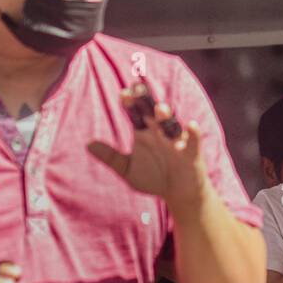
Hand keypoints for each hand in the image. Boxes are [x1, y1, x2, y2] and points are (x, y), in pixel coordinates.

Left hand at [89, 92, 209, 210]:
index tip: (123, 94)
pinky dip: (193, 134)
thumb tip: (88, 144)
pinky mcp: (192, 153)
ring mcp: (176, 141)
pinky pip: (193, 141)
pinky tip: (191, 125)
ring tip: (159, 109)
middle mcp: (160, 132)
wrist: (178, 194)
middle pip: (152, 112)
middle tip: (138, 88)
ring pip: (171, 124)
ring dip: (166, 116)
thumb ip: (110, 157)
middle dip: (146, 101)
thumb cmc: (153, 178)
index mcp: (144, 132)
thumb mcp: (127, 169)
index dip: (130, 103)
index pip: (136, 113)